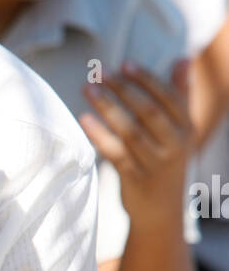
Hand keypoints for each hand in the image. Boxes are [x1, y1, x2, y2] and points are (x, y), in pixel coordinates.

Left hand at [80, 59, 193, 229]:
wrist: (162, 211)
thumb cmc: (166, 160)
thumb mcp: (179, 130)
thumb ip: (180, 94)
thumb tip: (183, 58)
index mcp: (186, 128)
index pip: (168, 97)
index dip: (146, 79)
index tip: (125, 64)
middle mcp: (175, 145)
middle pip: (148, 111)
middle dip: (122, 89)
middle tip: (99, 71)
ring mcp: (156, 163)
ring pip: (130, 131)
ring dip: (107, 107)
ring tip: (87, 88)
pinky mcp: (135, 179)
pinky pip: (116, 153)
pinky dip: (100, 135)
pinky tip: (84, 119)